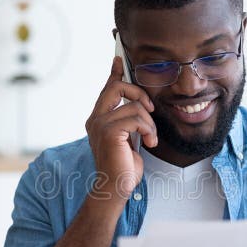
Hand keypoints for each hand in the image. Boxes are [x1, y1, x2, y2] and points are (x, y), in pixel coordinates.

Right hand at [85, 57, 157, 199]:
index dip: (114, 72)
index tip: (119, 59)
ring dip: (149, 123)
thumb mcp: (129, 138)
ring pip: (134, 106)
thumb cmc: (124, 166)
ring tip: (150, 139)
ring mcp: (100, 124)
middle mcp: (95, 119)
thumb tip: (139, 105)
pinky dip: (148, 130)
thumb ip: (129, 120)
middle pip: (118, 87)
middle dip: (139, 93)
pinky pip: (136, 119)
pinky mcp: (109, 132)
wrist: (116, 187)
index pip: (107, 88)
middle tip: (150, 109)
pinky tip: (149, 143)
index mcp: (99, 119)